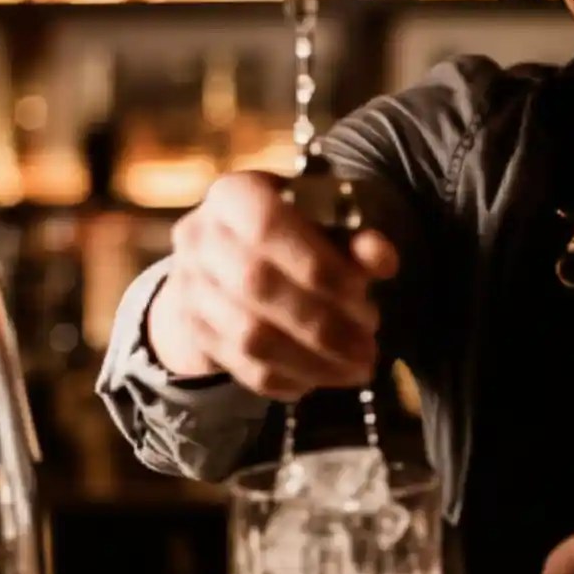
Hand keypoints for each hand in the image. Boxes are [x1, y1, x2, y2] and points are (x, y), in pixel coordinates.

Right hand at [148, 170, 399, 401]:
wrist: (229, 256)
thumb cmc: (295, 231)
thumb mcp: (329, 218)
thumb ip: (357, 237)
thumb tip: (384, 261)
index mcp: (234, 194)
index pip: (268, 226)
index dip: (319, 265)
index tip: (366, 295)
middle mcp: (200, 239)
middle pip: (258, 286)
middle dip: (323, 324)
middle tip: (369, 346)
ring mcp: (190, 289)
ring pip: (250, 337)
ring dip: (313, 360)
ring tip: (358, 367)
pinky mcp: (195, 333)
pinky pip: (241, 367)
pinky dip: (289, 378)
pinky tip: (325, 378)